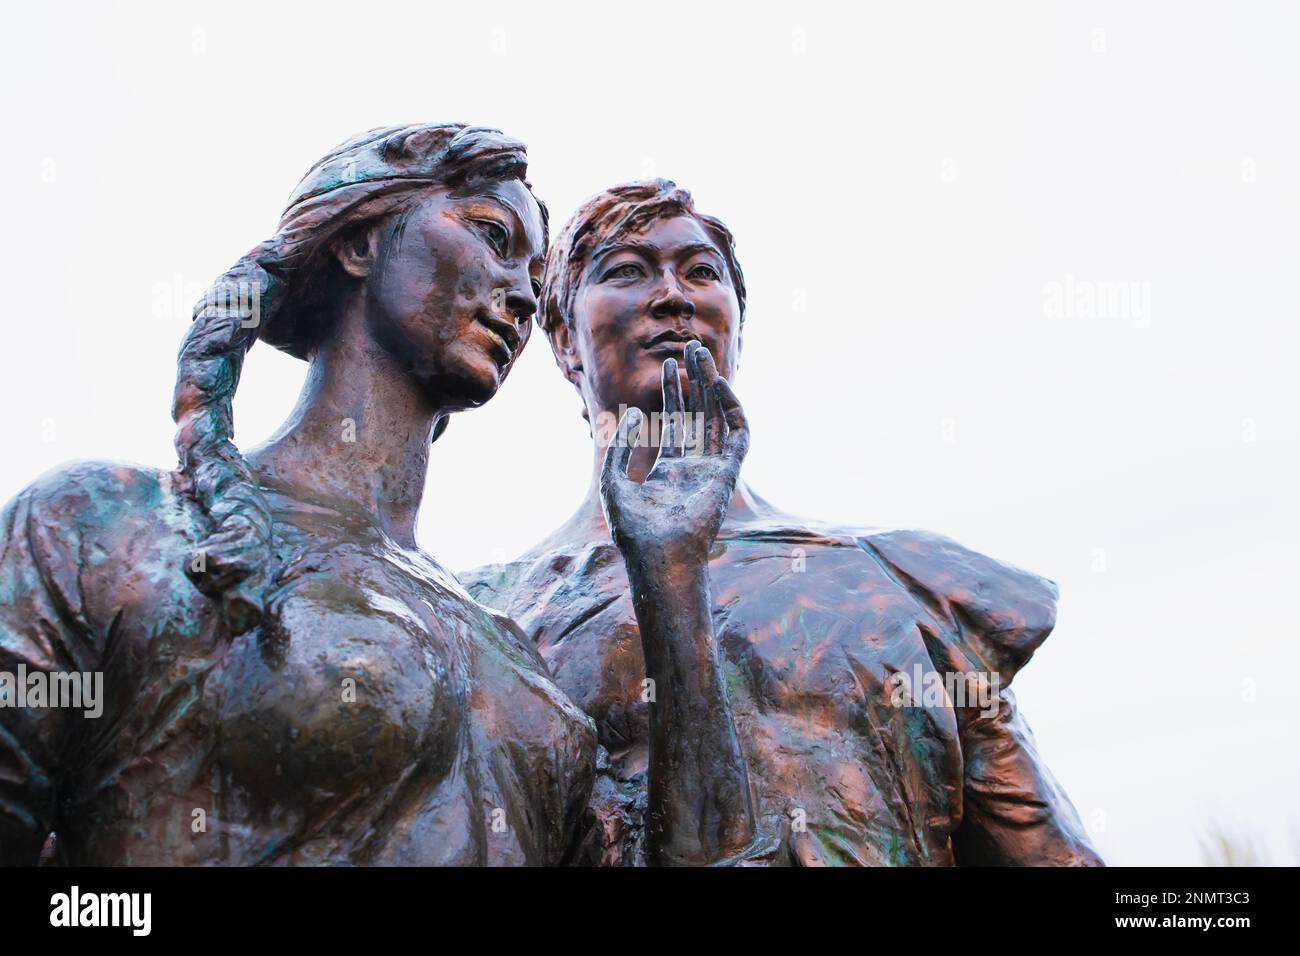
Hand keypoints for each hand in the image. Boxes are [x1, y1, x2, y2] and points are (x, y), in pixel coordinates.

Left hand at [600, 341, 749, 564]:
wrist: (657, 557)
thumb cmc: (634, 530)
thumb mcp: (613, 482)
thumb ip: (619, 449)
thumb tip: (632, 415)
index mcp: (671, 470)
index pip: (677, 421)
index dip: (674, 392)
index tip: (671, 364)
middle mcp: (696, 466)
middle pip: (699, 412)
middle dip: (695, 380)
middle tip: (691, 348)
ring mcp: (713, 469)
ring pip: (717, 417)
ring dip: (712, 385)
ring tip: (701, 354)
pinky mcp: (728, 474)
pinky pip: (737, 435)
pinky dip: (731, 408)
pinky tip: (718, 385)